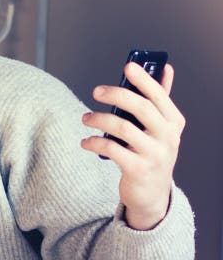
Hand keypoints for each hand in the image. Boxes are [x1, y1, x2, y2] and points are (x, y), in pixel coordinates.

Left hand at [80, 62, 184, 229]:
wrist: (152, 194)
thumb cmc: (151, 154)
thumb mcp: (160, 129)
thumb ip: (160, 101)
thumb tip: (166, 68)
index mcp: (174, 122)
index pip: (159, 96)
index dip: (144, 79)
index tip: (128, 65)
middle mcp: (168, 137)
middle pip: (141, 108)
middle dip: (116, 95)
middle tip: (96, 91)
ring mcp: (154, 154)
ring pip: (123, 128)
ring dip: (99, 120)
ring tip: (85, 118)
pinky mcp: (138, 170)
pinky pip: (112, 150)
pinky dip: (95, 143)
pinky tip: (86, 142)